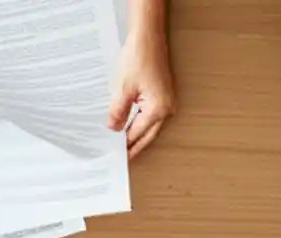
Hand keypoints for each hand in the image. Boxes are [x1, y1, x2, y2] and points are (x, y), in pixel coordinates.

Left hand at [108, 26, 176, 159]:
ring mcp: (167, 102)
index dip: (125, 146)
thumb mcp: (122, 89)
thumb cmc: (139, 58)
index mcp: (158, 109)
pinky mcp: (163, 95)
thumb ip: (118, 112)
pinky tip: (130, 125)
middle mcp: (167, 109)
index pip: (138, 134)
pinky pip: (151, 115)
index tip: (115, 155)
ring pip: (150, 127)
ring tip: (123, 145)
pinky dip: (140, 123)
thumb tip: (113, 129)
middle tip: (121, 158)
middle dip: (134, 146)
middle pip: (147, 135)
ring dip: (137, 135)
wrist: (148, 38)